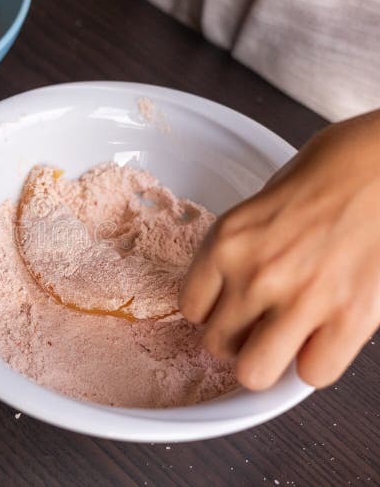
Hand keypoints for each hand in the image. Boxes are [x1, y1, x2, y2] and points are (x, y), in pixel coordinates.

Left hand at [180, 109, 379, 389]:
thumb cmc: (335, 168)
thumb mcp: (263, 202)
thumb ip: (243, 247)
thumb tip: (233, 287)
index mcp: (227, 241)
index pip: (191, 307)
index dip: (214, 312)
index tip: (229, 308)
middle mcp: (254, 274)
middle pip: (217, 345)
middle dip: (237, 341)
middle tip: (258, 328)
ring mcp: (300, 299)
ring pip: (254, 373)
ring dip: (269, 361)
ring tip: (286, 340)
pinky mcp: (349, 318)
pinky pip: (313, 374)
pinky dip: (318, 362)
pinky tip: (325, 337)